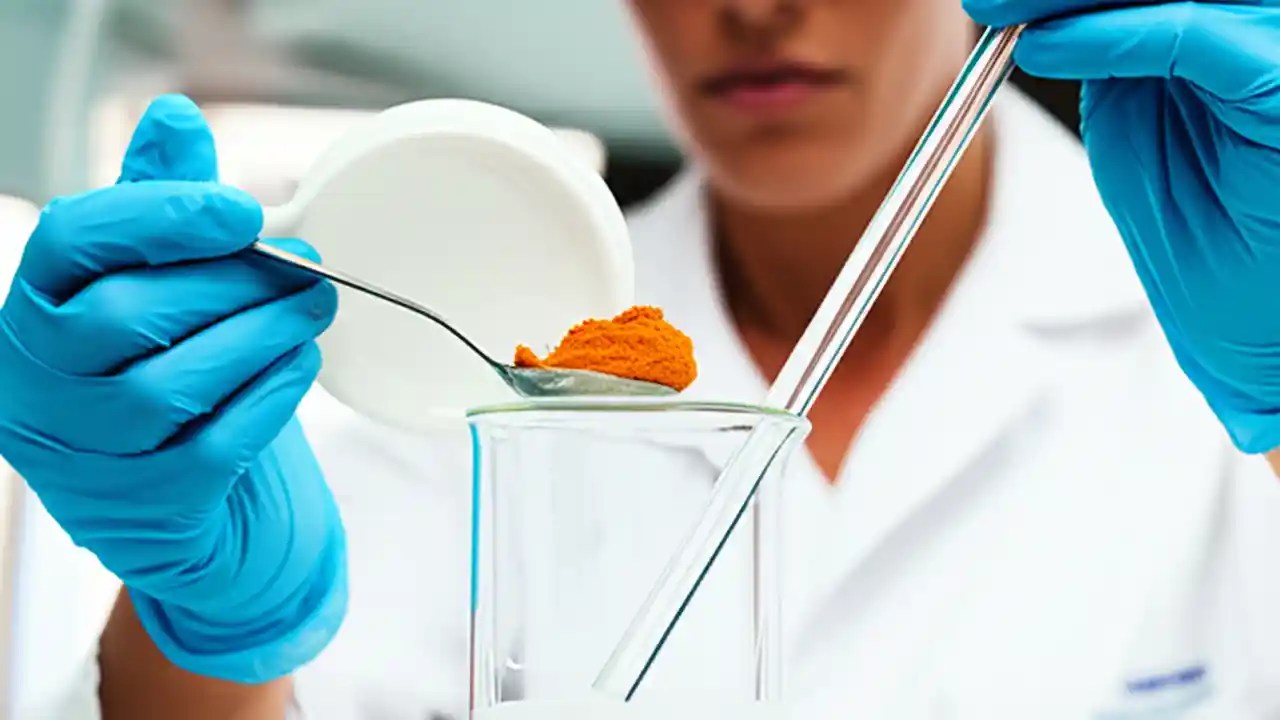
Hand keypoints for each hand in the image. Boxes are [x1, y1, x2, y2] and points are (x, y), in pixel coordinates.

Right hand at [0, 95, 346, 681]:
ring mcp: (85, 455)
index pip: (72, 241)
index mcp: (32, 313)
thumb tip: (176, 118)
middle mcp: (38, 387)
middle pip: (130, 314)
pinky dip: (271, 395)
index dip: (162, 216)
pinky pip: (214, 444)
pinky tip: (301, 363)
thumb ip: (157, 212)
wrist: (182, 505)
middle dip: (236, 282)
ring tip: (314, 308)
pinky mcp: (146, 506)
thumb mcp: (150, 289)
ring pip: (171, 385)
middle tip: (309, 268)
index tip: (244, 211)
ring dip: (262, 335)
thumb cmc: (161, 376)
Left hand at [964, 0, 1279, 452]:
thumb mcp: (1135, 123)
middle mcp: (1256, 27)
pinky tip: (1048, 46)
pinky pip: (1192, 36)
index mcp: (1224, 30)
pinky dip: (1112, 36)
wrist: (1253, 325)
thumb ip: (1107, 56)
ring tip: (1003, 14)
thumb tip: (1040, 19)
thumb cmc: (1205, 233)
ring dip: (1070, 4)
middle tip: (989, 1)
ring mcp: (1274, 50)